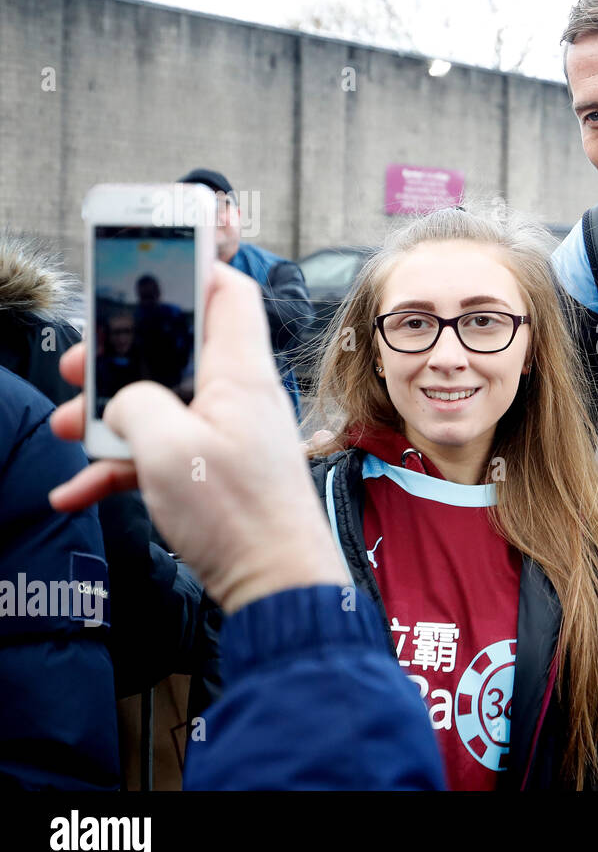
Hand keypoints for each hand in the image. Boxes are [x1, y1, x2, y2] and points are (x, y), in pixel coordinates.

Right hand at [50, 263, 349, 612]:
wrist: (275, 584)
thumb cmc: (236, 513)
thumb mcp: (167, 447)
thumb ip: (135, 405)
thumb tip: (125, 403)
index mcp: (239, 373)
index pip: (230, 295)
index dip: (195, 270)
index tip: (147, 267)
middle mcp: (237, 397)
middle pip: (177, 352)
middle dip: (122, 356)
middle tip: (78, 368)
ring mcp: (226, 435)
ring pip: (161, 404)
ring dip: (111, 417)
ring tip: (68, 431)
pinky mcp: (215, 473)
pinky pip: (161, 455)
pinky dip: (120, 469)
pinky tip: (75, 492)